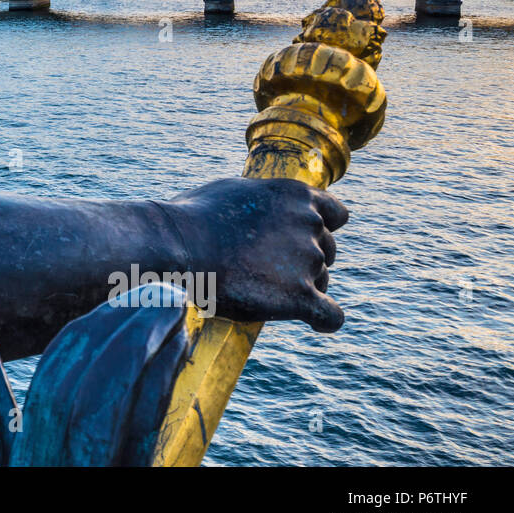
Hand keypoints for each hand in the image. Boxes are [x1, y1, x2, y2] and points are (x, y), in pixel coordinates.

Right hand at [169, 177, 347, 331]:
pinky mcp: (301, 296)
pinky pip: (330, 316)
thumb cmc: (192, 218)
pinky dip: (323, 319)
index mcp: (296, 195)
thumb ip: (260, 202)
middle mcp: (310, 223)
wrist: (177, 245)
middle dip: (304, 260)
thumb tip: (258, 211)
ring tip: (261, 291)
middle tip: (266, 270)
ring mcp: (308, 260)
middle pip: (327, 250)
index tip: (299, 241)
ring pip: (322, 281)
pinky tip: (310, 320)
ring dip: (300, 287)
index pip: (336, 215)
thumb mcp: (232, 191)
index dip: (318, 230)